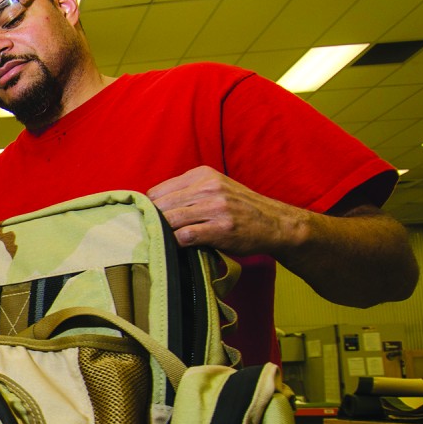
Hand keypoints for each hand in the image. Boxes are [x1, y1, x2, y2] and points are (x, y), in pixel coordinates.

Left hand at [146, 166, 307, 256]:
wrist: (276, 224)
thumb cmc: (240, 209)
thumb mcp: (215, 189)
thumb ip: (187, 193)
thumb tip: (150, 208)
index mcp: (202, 175)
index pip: (158, 191)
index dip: (149, 208)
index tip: (147, 221)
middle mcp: (208, 187)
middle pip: (161, 206)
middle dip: (152, 222)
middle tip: (148, 236)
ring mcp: (216, 207)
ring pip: (170, 220)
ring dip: (162, 234)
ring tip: (160, 243)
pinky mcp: (221, 228)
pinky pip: (185, 236)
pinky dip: (176, 244)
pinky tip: (177, 248)